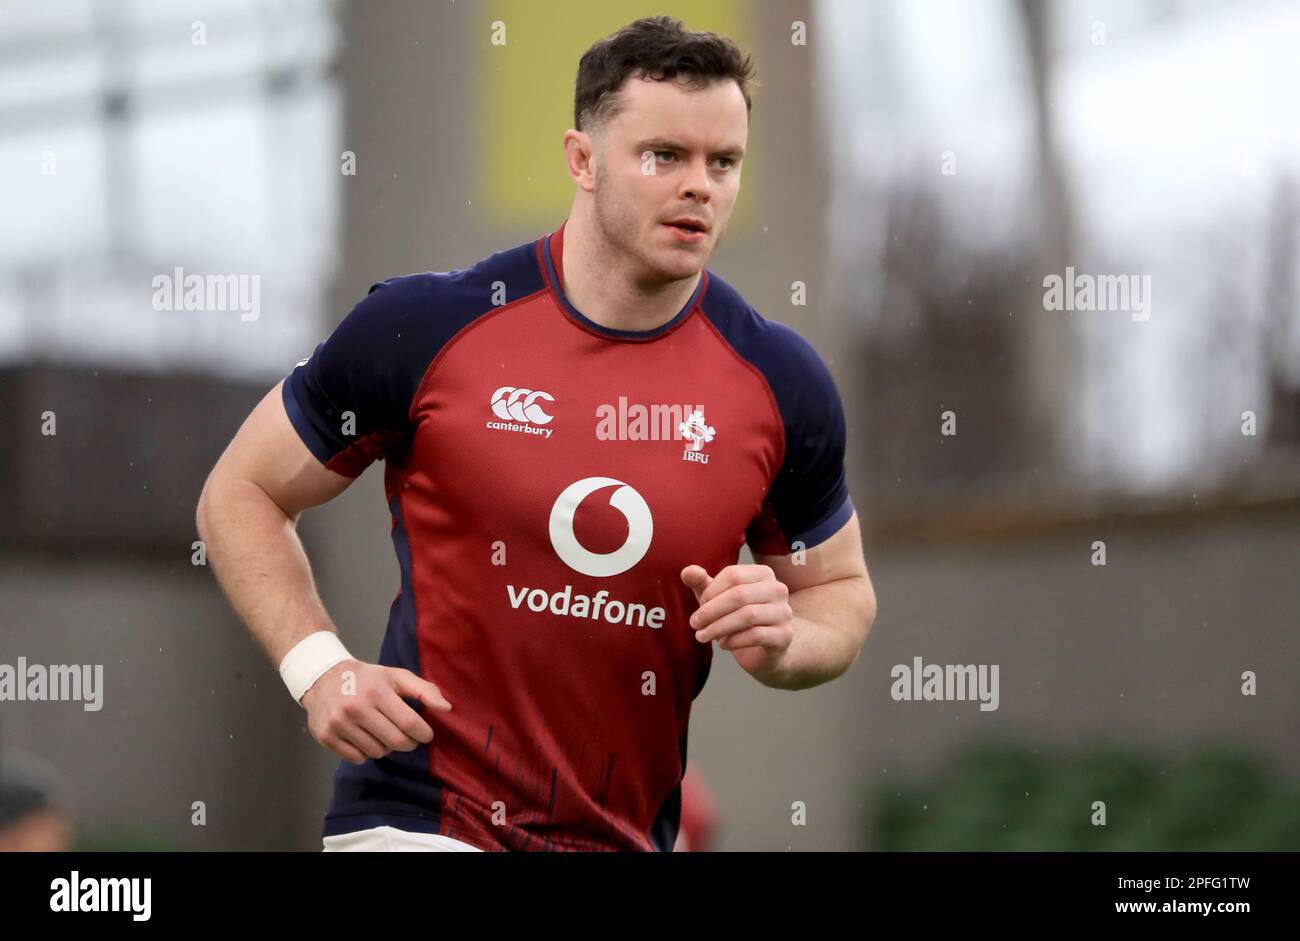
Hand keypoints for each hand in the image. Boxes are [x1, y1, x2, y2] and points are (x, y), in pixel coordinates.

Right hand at [300, 660, 451, 765]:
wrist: (322, 678)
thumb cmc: (367, 678)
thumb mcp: (396, 676)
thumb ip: (424, 690)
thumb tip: (447, 708)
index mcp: (377, 692)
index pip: (410, 724)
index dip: (423, 734)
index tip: (426, 734)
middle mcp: (356, 708)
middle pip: (395, 742)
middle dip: (408, 743)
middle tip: (408, 736)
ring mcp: (339, 724)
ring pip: (377, 752)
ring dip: (385, 746)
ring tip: (382, 731)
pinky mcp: (327, 737)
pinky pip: (358, 758)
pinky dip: (365, 752)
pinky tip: (364, 736)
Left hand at [680, 563, 793, 676]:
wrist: (765, 649)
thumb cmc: (739, 618)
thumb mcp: (718, 599)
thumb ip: (702, 583)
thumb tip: (687, 571)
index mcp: (763, 574)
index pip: (733, 575)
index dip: (711, 591)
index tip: (699, 606)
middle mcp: (778, 590)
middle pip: (739, 595)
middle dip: (711, 611)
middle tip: (694, 623)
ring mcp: (784, 613)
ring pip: (747, 616)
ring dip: (718, 627)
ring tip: (702, 636)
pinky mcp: (784, 636)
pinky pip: (756, 635)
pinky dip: (734, 640)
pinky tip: (723, 644)